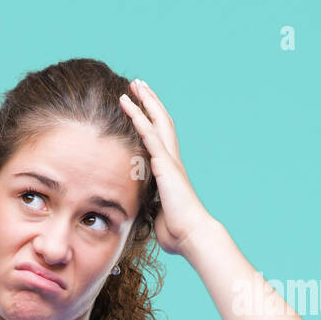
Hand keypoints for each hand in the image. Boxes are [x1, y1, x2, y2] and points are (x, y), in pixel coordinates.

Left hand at [119, 79, 215, 256]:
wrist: (191, 235)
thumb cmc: (176, 230)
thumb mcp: (157, 213)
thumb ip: (150, 205)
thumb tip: (142, 210)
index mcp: (169, 170)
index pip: (159, 138)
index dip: (150, 120)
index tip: (140, 105)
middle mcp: (171, 160)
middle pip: (161, 122)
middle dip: (150, 102)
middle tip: (138, 84)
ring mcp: (170, 161)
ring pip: (157, 122)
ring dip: (145, 102)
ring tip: (135, 84)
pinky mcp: (165, 166)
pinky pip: (150, 136)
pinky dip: (138, 119)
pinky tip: (129, 105)